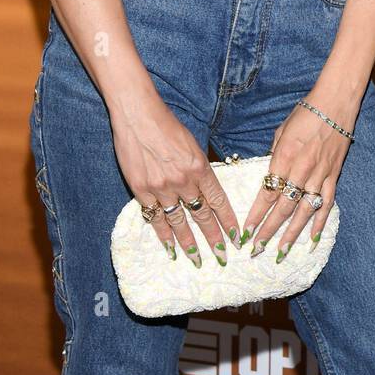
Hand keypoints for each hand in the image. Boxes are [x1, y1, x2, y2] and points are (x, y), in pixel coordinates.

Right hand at [111, 95, 241, 266]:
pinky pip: (155, 218)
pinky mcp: (141, 190)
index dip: (228, 221)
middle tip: (222, 257)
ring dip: (189, 243)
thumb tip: (207, 188)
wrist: (138, 115)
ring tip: (197, 259)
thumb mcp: (192, 143)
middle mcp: (183, 180)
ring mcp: (161, 187)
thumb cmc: (167, 124)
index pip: (218, 200)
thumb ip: (200, 167)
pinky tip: (170, 248)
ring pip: (179, 221)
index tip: (236, 237)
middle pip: (202, 215)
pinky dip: (163, 234)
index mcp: (200, 167)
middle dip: (214, 238)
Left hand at [244, 91, 354, 259]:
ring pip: (304, 211)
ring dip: (291, 234)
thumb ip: (274, 156)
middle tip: (257, 249)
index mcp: (284, 156)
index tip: (246, 231)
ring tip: (280, 252)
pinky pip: (326, 204)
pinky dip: (319, 222)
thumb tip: (269, 176)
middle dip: (268, 230)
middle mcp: (302, 169)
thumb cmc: (305, 113)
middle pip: (283, 207)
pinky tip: (311, 239)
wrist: (335, 102)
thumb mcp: (281, 131)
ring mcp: (320, 174)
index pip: (267, 192)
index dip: (256, 214)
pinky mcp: (333, 175)